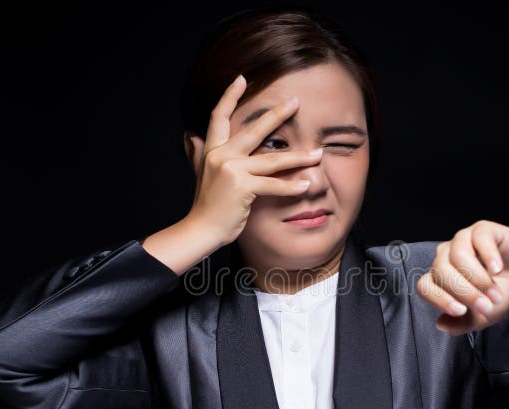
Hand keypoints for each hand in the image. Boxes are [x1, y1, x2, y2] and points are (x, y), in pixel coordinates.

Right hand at [183, 74, 322, 246]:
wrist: (200, 229)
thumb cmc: (206, 205)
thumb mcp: (199, 173)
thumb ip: (197, 153)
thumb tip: (190, 136)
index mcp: (212, 150)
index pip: (219, 117)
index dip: (229, 96)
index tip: (242, 78)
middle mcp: (221, 156)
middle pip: (254, 130)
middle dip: (276, 115)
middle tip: (295, 102)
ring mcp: (231, 171)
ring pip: (271, 159)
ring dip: (298, 157)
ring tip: (317, 154)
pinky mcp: (242, 188)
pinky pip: (272, 185)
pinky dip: (290, 186)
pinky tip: (306, 185)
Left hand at [415, 220, 508, 334]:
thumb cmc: (497, 294)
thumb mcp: (481, 317)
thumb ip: (460, 324)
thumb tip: (441, 324)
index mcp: (439, 277)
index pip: (425, 286)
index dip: (439, 299)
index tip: (460, 311)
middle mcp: (446, 256)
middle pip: (441, 271)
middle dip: (464, 293)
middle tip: (486, 306)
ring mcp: (462, 240)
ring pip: (457, 256)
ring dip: (478, 279)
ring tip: (495, 293)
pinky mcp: (482, 230)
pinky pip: (478, 238)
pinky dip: (488, 256)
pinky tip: (498, 269)